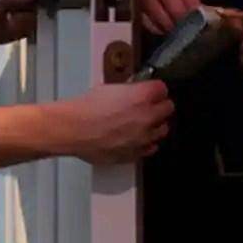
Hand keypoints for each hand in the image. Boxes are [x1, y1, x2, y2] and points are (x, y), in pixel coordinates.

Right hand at [50, 81, 173, 163]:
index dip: (155, 90)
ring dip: (154, 126)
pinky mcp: (137, 153)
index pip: (162, 89)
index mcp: (143, 95)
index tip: (149, 91)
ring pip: (162, 131)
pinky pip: (150, 147)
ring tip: (141, 125)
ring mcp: (145, 137)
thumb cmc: (86, 107)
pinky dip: (145, 143)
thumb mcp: (109, 89)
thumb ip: (128, 92)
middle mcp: (149, 116)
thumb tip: (133, 95)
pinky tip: (134, 139)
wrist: (74, 130)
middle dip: (159, 107)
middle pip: (168, 109)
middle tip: (147, 107)